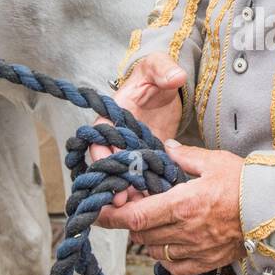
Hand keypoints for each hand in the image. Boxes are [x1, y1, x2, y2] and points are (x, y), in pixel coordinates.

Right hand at [89, 53, 184, 210]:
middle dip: (115, 181)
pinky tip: (156, 202)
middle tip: (125, 199)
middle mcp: (116, 136)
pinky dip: (146, 189)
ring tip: (141, 207)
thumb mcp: (156, 67)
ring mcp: (131, 150)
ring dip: (130, 191)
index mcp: (111, 115)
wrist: (166, 88)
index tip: (113, 168)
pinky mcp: (145, 159)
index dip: (104, 155)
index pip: (100, 138)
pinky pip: (142, 177)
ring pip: (125, 175)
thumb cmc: (155, 75)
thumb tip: (174, 76)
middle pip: (110, 163)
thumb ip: (163, 69)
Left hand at [96, 138, 245, 274]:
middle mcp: (185, 230)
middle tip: (135, 209)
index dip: (112, 216)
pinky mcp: (208, 262)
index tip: (98, 213)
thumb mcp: (214, 161)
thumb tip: (165, 150)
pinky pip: (175, 267)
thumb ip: (184, 156)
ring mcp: (196, 249)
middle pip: (141, 234)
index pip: (136, 215)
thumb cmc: (247, 183)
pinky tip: (169, 244)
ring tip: (154, 223)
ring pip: (155, 250)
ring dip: (147, 238)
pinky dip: (165, 257)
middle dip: (131, 223)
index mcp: (183, 204)